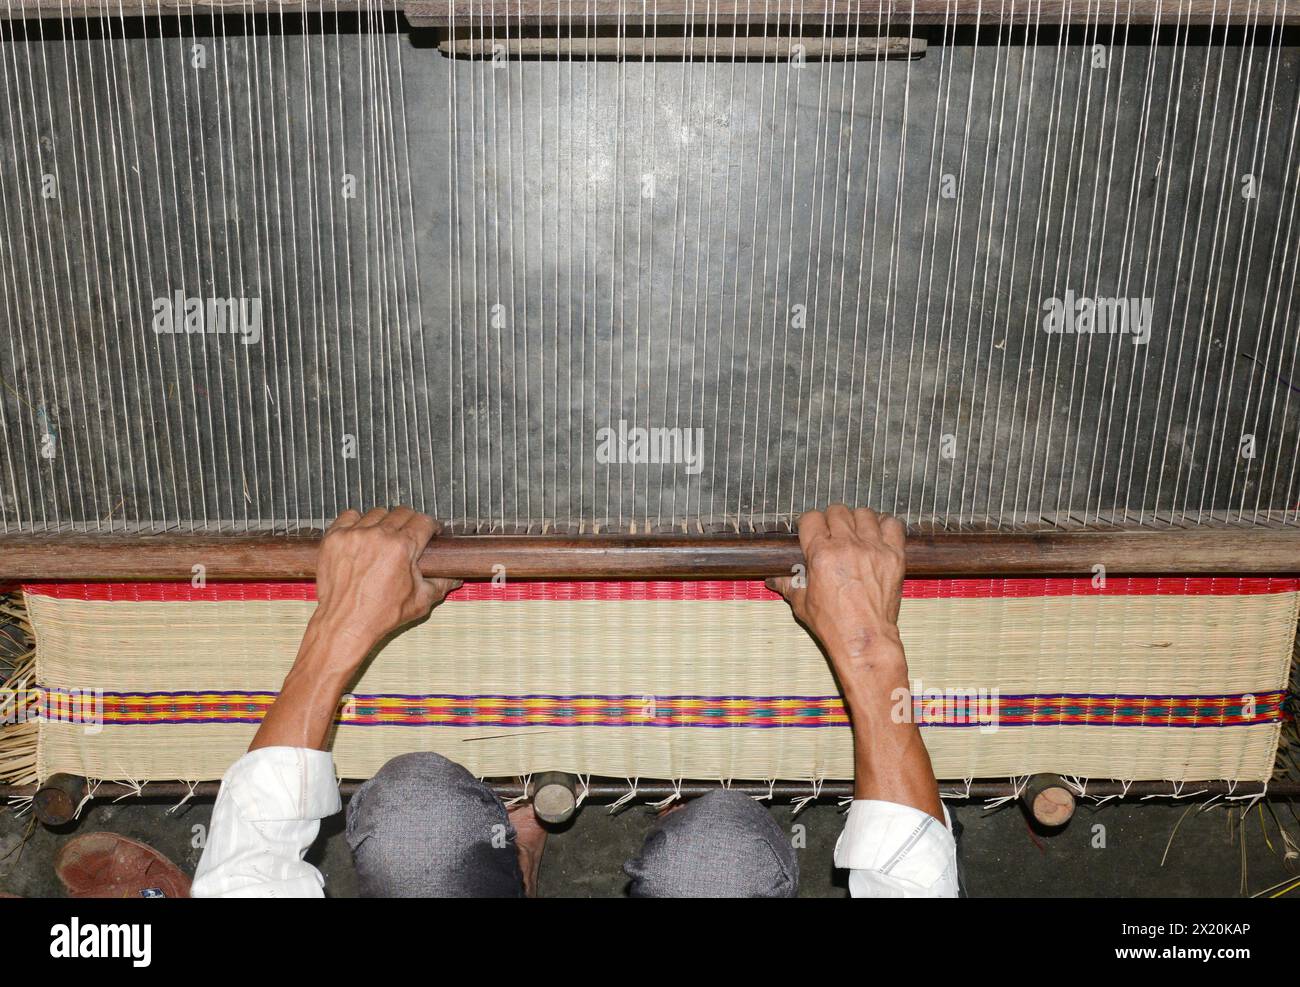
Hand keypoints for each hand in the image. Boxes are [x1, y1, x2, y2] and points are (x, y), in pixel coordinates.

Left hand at [312, 507, 460, 671]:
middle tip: (408, 538)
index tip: (429, 533)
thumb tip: (456, 577)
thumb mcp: (420, 601)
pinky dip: (357, 523)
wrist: (344, 624)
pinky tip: (361, 538)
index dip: (430, 527)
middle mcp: (378, 536)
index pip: (424, 521)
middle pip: (402, 513)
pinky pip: (349, 516)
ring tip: (383, 540)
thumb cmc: (380, 615)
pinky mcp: (334, 538)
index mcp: (402, 548)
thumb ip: (441, 584)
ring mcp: (353, 535)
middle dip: (410, 524)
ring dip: (384, 523)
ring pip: (377, 513)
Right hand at [766, 505, 906, 675]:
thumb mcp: (802, 604)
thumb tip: (772, 579)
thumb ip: (788, 585)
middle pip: (837, 511)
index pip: (812, 518)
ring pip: (864, 514)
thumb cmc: (833, 625)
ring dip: (857, 521)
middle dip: (832, 521)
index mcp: (821, 555)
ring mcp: (873, 549)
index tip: (813, 532)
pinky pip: (892, 525)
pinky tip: (878, 536)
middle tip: (833, 535)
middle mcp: (847, 546)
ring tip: (856, 534)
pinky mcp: (894, 556)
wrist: (865, 639)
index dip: (810, 524)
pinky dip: (885, 526)